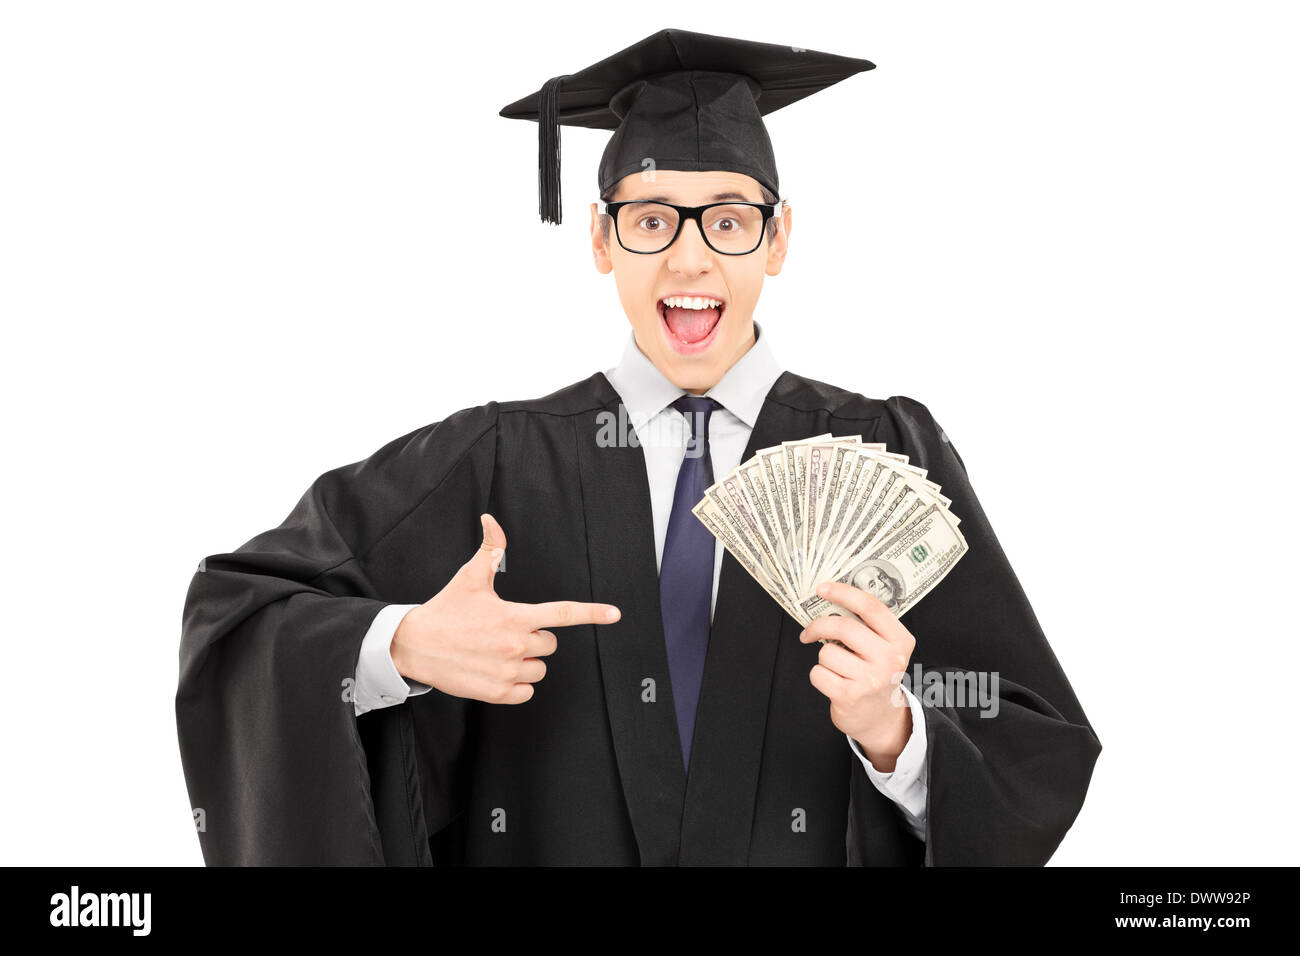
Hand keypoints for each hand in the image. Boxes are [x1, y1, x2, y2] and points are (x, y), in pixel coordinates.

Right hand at [391, 512, 620, 703]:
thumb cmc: (445, 611)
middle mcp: (516, 644)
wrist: (414, 645)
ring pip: (539, 669)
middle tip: (505, 633)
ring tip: (497, 653)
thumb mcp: (469, 578)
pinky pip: (526, 692)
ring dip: (525, 663)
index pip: (562, 613)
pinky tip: (496, 672)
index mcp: (515, 616)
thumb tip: (492, 520)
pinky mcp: (497, 692)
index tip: (615, 613)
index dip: (592, 613)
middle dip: (534, 639)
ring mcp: (508, 671)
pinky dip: (517, 686)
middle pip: (549, 644)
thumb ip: (490, 550)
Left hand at [799, 579, 916, 770]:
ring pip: (827, 652)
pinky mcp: (850, 696)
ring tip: (836, 668)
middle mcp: (889, 659)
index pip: (871, 607)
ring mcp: (870, 679)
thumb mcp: (885, 648)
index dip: (843, 593)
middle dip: (819, 626)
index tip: (822, 588)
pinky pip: (818, 673)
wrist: (881, 718)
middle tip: (809, 631)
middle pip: (844, 627)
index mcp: (900, 640)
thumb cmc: (876, 675)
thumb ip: (868, 625)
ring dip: (823, 658)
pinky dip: (819, 675)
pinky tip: (833, 682)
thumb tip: (832, 597)